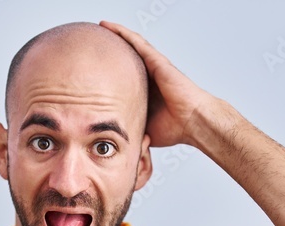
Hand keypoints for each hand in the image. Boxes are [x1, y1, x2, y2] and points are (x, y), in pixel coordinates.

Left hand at [100, 20, 216, 147]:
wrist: (192, 122)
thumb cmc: (174, 129)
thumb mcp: (142, 128)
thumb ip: (128, 128)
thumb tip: (110, 139)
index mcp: (145, 91)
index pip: (123, 77)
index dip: (109, 72)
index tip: (92, 70)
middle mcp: (149, 76)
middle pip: (126, 59)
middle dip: (111, 51)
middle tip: (93, 45)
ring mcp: (153, 67)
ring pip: (131, 46)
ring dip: (115, 35)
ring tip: (100, 27)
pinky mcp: (157, 61)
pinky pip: (137, 43)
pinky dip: (123, 33)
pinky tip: (110, 26)